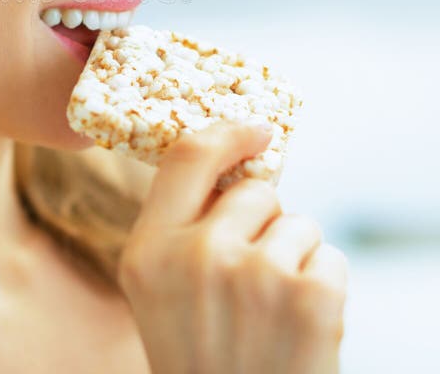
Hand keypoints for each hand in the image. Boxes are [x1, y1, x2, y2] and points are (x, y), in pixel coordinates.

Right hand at [118, 121, 347, 373]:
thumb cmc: (198, 353)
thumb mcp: (157, 286)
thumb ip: (179, 224)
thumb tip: (234, 164)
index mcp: (149, 249)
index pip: (187, 155)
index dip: (226, 132)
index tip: (256, 129)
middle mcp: (197, 254)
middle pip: (255, 191)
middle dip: (264, 222)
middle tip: (252, 279)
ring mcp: (255, 274)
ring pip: (298, 223)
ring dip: (296, 258)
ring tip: (273, 313)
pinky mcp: (310, 297)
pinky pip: (331, 256)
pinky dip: (326, 287)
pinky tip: (301, 329)